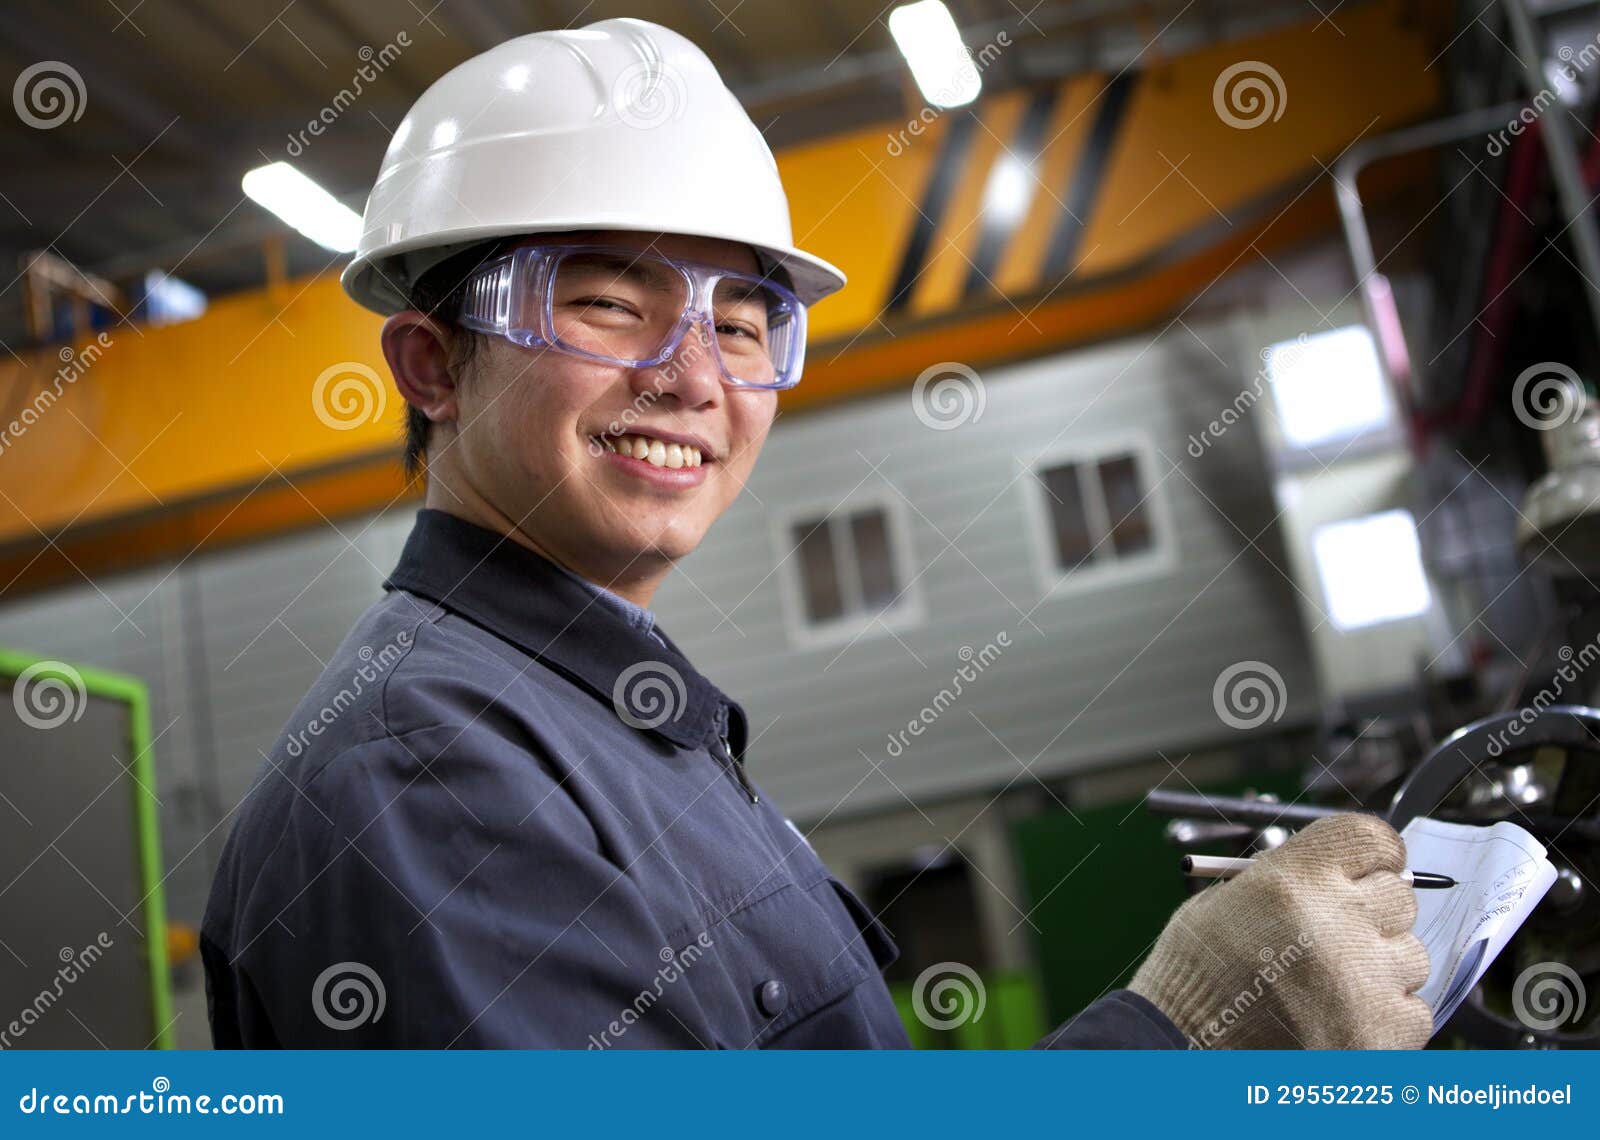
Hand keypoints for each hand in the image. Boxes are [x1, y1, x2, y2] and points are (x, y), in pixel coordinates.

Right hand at [1128, 813, 1432, 1048]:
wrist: (1184, 1051)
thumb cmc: (1197, 977)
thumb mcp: (1224, 903)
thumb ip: (1287, 879)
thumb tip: (1341, 871)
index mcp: (1293, 881)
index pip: (1373, 839)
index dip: (1375, 854)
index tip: (1371, 867)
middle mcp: (1336, 924)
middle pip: (1399, 896)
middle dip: (1373, 911)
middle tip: (1338, 934)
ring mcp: (1364, 982)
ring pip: (1411, 955)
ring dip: (1379, 965)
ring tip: (1330, 984)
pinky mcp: (1382, 1035)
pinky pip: (1414, 1010)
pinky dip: (1385, 1014)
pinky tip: (1341, 1017)